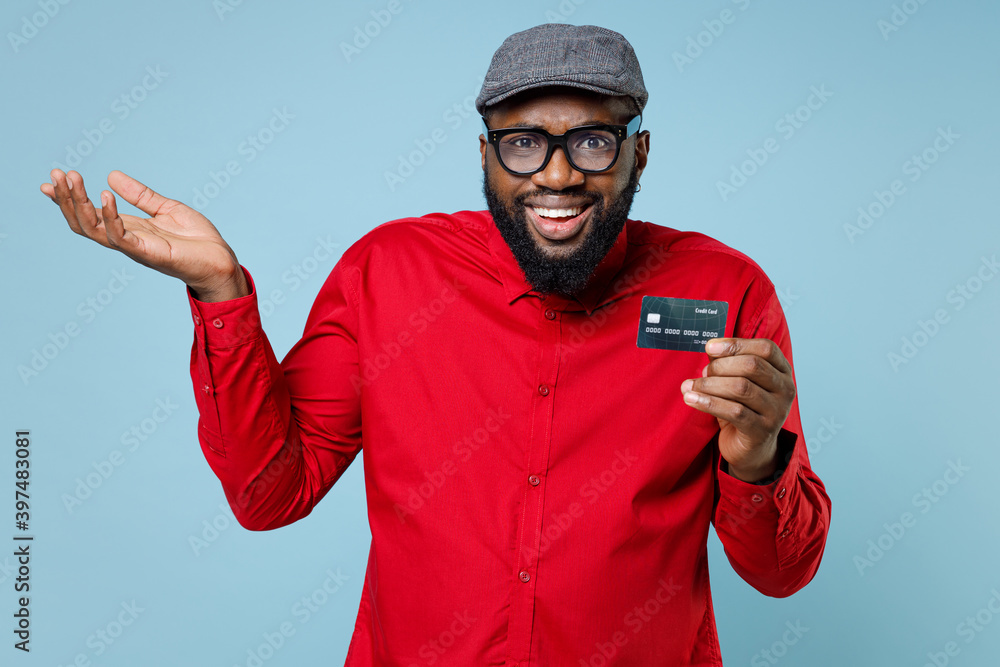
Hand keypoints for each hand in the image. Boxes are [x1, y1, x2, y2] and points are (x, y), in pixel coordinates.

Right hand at [40, 169, 248, 301]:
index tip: (52, 180)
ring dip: (79, 205)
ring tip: (72, 180)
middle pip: (84, 222)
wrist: (220, 260)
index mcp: (129, 229)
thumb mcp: (166, 209)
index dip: (69, 199)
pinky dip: (110, 216)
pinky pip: (121, 236)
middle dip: (67, 198)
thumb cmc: (197, 240)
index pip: (90, 214)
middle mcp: (126, 240)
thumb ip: (141, 195)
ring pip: (94, 229)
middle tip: (58, 174)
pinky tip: (105, 196)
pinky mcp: (148, 253)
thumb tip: (112, 175)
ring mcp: (135, 248)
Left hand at [679, 338, 794, 481]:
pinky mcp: (761, 431)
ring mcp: (776, 412)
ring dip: (709, 384)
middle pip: (752, 366)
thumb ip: (727, 364)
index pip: (765, 349)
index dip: (736, 344)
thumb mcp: (738, 382)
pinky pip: (733, 412)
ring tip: (689, 386)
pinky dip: (708, 402)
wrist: (751, 449)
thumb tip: (710, 350)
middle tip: (702, 372)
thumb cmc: (743, 408)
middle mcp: (785, 390)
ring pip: (741, 388)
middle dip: (720, 366)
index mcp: (782, 372)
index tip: (710, 347)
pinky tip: (691, 399)